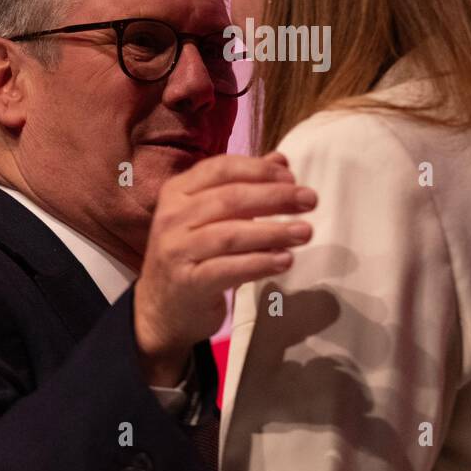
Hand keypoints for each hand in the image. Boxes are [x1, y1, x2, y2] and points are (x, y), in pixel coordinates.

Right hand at [134, 151, 315, 382]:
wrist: (160, 309)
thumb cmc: (193, 254)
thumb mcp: (211, 216)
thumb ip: (242, 186)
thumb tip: (280, 161)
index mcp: (177, 191)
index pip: (221, 168)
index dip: (259, 170)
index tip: (292, 178)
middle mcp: (172, 217)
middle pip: (230, 199)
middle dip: (275, 197)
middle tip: (310, 200)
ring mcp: (176, 250)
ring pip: (231, 234)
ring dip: (273, 232)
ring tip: (305, 232)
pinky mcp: (188, 282)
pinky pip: (229, 269)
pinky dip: (260, 263)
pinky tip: (285, 260)